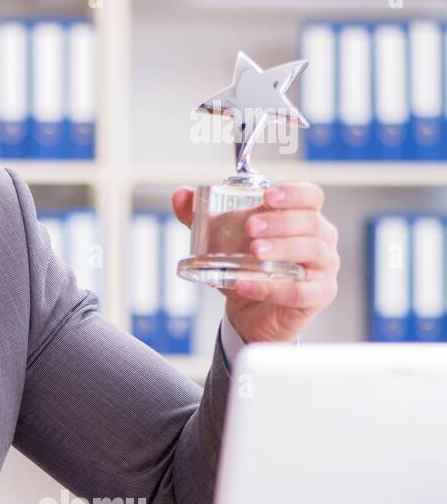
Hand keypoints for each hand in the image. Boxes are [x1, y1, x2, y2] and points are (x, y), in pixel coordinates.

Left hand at [171, 181, 339, 343]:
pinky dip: (272, 287)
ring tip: (254, 252)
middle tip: (250, 227)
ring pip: (312, 251)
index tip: (268, 196)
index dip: (293, 193)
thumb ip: (200, 217)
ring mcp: (324, 267)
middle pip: (310, 221)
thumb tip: (181, 195)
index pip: (310, 196)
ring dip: (282, 249)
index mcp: (303, 217)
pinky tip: (246, 284)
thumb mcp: (221, 240)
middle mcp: (320, 239)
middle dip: (279, 222)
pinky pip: (300, 290)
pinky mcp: (319, 294)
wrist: (249, 310)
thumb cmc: (247, 267)